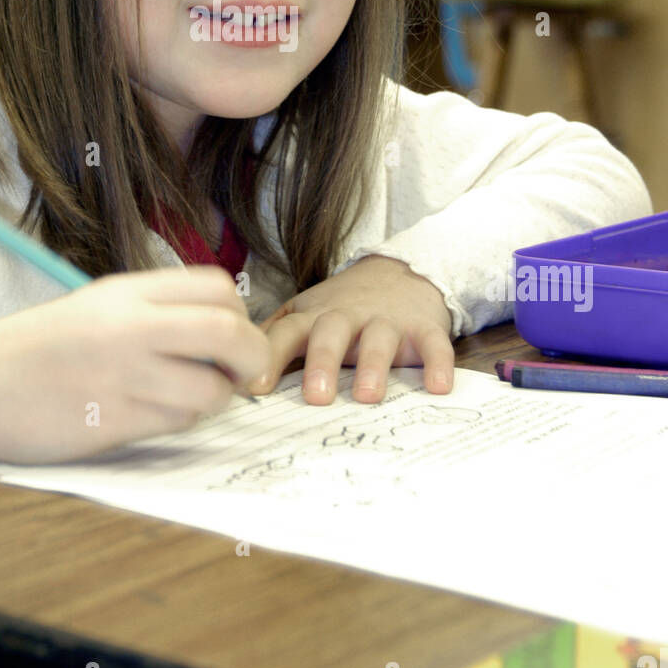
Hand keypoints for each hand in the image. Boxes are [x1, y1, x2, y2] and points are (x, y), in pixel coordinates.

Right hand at [0, 265, 271, 464]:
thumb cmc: (41, 346)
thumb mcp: (99, 304)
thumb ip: (158, 308)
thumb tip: (227, 324)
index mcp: (127, 292)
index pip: (219, 288)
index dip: (240, 313)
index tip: (232, 334)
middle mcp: (130, 328)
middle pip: (228, 332)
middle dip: (251, 356)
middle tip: (245, 372)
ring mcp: (124, 377)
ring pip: (211, 389)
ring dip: (215, 397)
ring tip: (187, 394)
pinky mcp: (114, 424)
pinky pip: (178, 422)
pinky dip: (181, 420)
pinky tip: (155, 412)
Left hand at [250, 254, 453, 404]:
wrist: (401, 271)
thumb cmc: (342, 306)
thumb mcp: (303, 314)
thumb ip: (273, 340)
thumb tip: (229, 372)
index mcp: (314, 317)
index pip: (286, 334)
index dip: (269, 357)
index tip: (253, 388)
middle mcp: (348, 316)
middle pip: (331, 333)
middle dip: (323, 362)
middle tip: (316, 397)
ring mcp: (386, 321)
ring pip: (379, 339)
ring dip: (374, 366)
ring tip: (368, 396)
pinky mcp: (422, 328)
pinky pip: (432, 344)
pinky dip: (437, 364)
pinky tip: (438, 387)